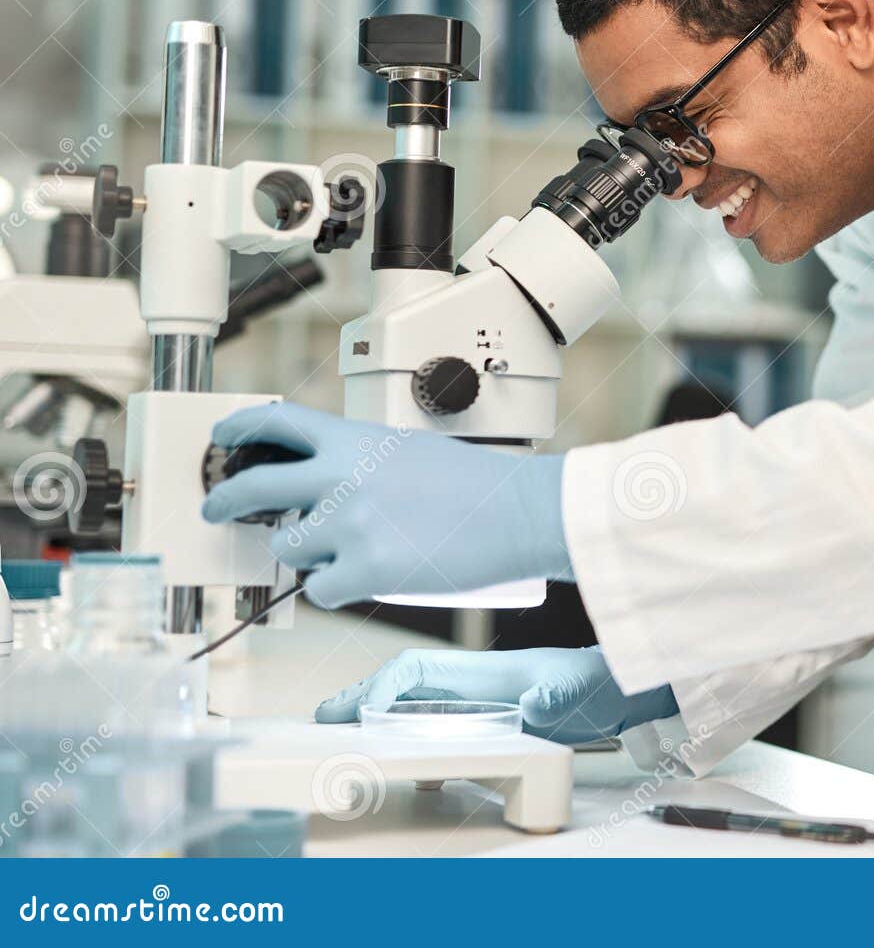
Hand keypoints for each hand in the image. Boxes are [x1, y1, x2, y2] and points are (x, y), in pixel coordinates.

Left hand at [199, 402, 569, 608]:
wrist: (519, 513)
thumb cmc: (477, 485)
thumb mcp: (408, 452)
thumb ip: (358, 465)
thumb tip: (317, 493)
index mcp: (355, 440)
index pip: (278, 421)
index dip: (240, 427)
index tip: (221, 438)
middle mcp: (341, 478)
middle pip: (253, 488)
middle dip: (223, 502)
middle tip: (214, 510)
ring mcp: (348, 526)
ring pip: (286, 548)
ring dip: (307, 554)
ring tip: (351, 550)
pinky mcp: (363, 571)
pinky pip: (319, 590)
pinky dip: (339, 588)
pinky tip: (372, 576)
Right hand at [313, 647, 678, 744]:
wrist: (617, 689)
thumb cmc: (595, 685)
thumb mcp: (579, 690)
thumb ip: (556, 694)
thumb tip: (535, 704)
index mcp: (482, 671)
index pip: (416, 669)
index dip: (383, 687)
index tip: (362, 712)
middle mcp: (471, 681)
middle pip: (403, 682)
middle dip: (362, 694)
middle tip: (324, 717)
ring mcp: (475, 698)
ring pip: (412, 699)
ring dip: (376, 709)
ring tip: (341, 727)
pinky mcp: (485, 716)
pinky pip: (432, 719)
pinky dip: (406, 729)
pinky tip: (395, 750)